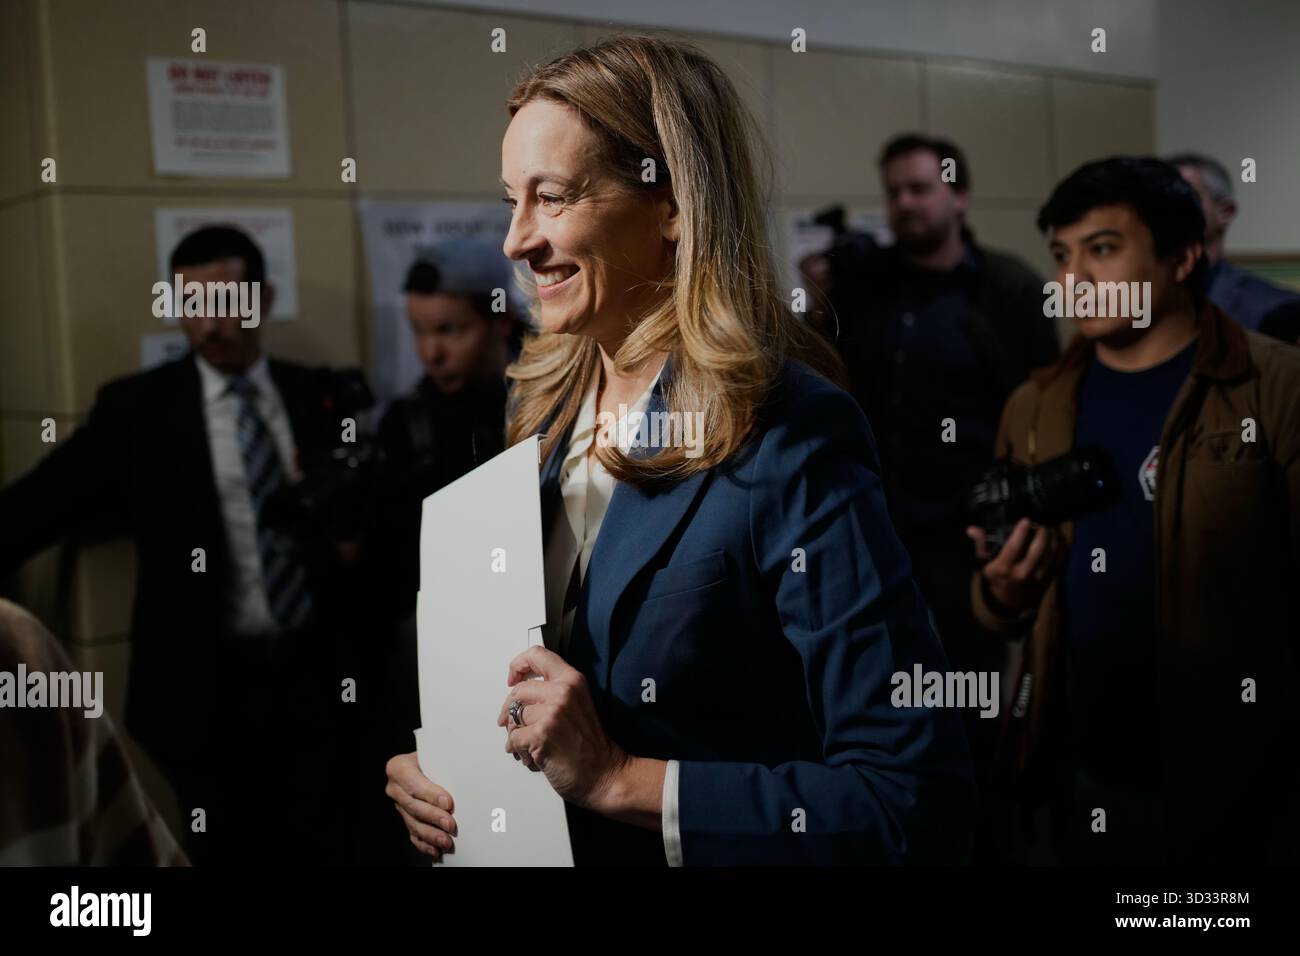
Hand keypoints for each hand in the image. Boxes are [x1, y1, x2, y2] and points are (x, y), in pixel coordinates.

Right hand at [385, 752, 457, 859]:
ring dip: (431, 834)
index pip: (413, 783)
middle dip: (434, 817)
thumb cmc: (434, 757)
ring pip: (414, 823)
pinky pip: (414, 834)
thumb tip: (468, 773)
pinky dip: (426, 844)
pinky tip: (436, 849)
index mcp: (398, 767)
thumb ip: (445, 762)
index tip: (448, 803)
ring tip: (446, 841)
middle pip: (413, 806)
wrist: (426, 763)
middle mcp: (395, 788)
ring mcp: (399, 805)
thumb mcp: (436, 754)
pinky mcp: (406, 818)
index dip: (430, 794)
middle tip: (451, 824)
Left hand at [497, 646, 628, 812]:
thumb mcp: (578, 703)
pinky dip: (517, 750)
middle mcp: (562, 692)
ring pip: (513, 716)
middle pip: (518, 691)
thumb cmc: (591, 745)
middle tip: (509, 721)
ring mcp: (551, 713)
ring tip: (529, 744)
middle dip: (509, 710)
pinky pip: (513, 738)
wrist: (604, 774)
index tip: (513, 678)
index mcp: (572, 680)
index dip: (518, 665)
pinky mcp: (541, 735)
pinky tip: (532, 755)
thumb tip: (522, 691)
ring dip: (515, 734)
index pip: (537, 655)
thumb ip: (555, 690)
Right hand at [965, 517, 1061, 613]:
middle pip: (1037, 549)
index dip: (1021, 531)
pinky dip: (1062, 548)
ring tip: (1051, 528)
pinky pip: (1061, 561)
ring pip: (1052, 554)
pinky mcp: (1049, 579)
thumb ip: (981, 544)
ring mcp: (1038, 578)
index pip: (1013, 547)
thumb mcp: (984, 563)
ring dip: (1054, 538)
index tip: (1026, 520)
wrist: (1009, 603)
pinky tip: (1059, 539)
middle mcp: (1022, 573)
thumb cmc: (996, 578)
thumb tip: (972, 529)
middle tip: (1041, 524)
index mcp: (1004, 568)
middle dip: (1042, 532)